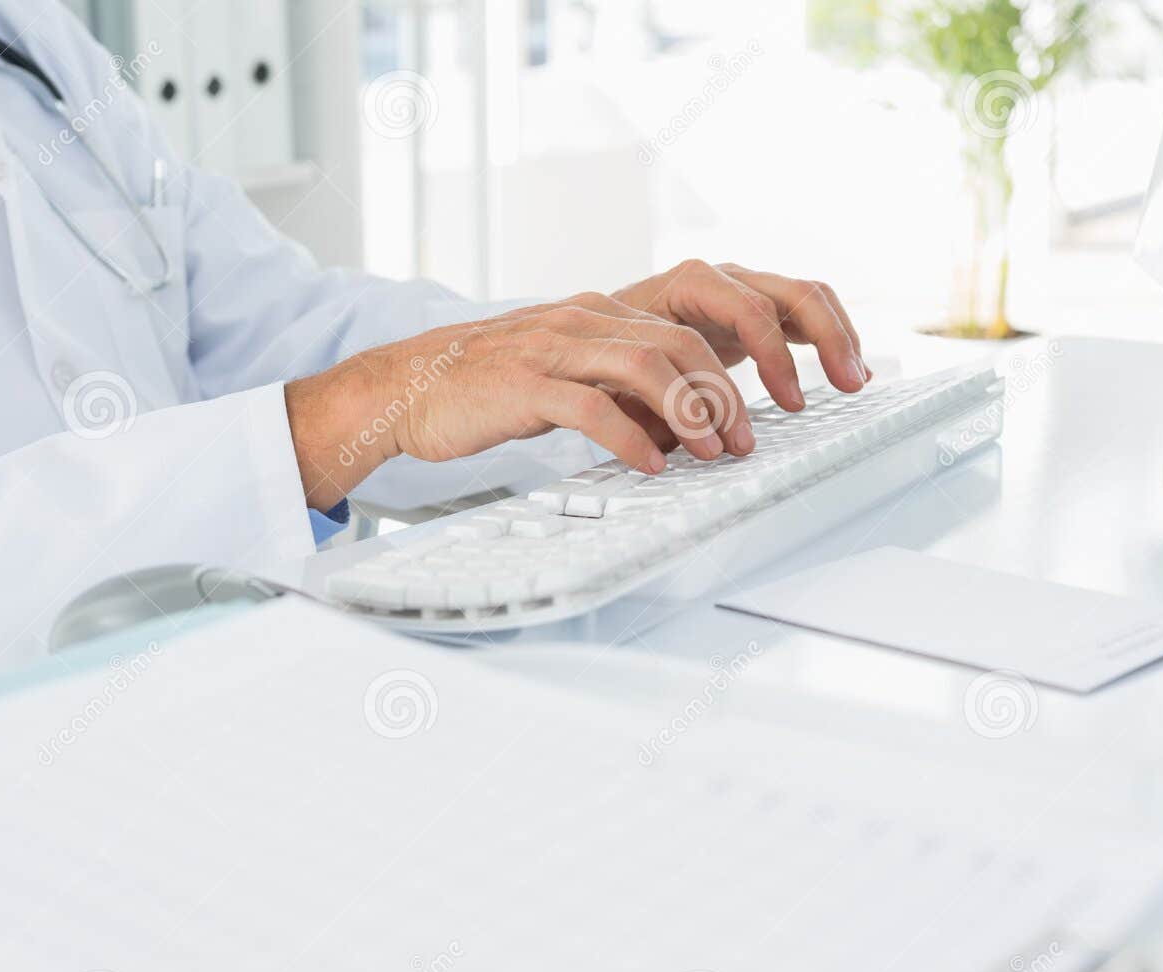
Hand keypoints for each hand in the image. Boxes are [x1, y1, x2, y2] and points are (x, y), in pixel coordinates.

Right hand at [284, 293, 754, 511]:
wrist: (406, 387)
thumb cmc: (486, 387)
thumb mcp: (564, 371)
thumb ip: (616, 381)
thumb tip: (678, 420)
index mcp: (596, 314)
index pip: (687, 329)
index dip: (733, 369)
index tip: (757, 413)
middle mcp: (580, 321)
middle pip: (678, 343)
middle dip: (723, 396)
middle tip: (744, 442)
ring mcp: (551, 348)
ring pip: (644, 365)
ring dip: (690, 413)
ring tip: (711, 454)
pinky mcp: (522, 385)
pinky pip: (590, 406)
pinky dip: (630, 439)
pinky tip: (650, 467)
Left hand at [611, 260, 868, 409]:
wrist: (599, 333)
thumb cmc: (609, 355)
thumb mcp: (623, 378)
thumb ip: (653, 403)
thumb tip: (679, 443)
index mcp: (690, 284)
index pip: (749, 310)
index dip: (775, 357)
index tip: (790, 403)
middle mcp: (723, 278)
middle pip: (793, 292)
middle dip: (828, 339)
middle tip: (848, 384)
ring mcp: (743, 289)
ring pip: (809, 297)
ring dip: (839, 337)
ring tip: (857, 380)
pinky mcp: (756, 310)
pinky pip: (805, 315)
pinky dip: (831, 340)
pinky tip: (850, 372)